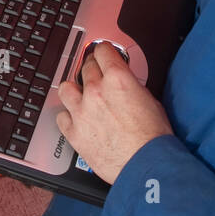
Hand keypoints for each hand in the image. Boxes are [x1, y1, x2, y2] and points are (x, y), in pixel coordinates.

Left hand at [54, 42, 173, 184]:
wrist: (145, 165)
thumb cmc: (153, 137)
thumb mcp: (150, 99)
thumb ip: (130, 85)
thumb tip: (123, 82)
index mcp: (117, 79)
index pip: (102, 50)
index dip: (104, 51)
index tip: (102, 53)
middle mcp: (96, 91)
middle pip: (85, 67)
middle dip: (92, 69)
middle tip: (97, 76)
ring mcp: (81, 112)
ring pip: (66, 88)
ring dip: (74, 90)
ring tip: (81, 96)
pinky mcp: (74, 133)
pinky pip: (61, 117)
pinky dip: (68, 117)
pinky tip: (76, 120)